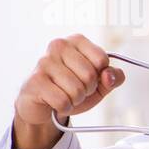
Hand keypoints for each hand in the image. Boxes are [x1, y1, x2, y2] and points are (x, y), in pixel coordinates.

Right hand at [13, 34, 124, 148]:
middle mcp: (58, 46)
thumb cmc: (72, 88)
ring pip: (77, 90)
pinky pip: (63, 101)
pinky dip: (64, 107)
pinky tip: (55, 101)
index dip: (100, 76)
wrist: (44, 104)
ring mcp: (44, 62)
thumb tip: (109, 76)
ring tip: (65, 94)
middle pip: (90, 75)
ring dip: (75, 99)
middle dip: (87, 89)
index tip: (89, 77)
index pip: (102, 59)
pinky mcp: (35, 80)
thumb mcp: (100, 83)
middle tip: (76, 88)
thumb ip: (113, 77)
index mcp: (76, 41)